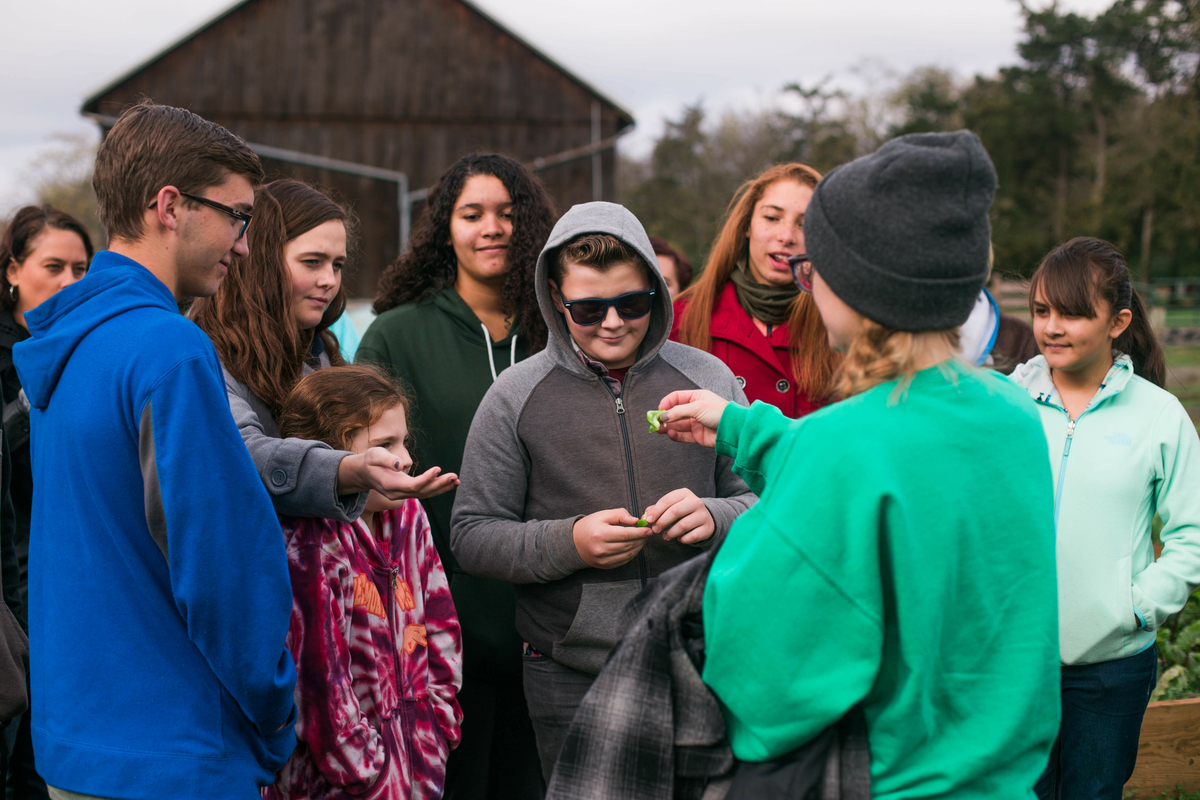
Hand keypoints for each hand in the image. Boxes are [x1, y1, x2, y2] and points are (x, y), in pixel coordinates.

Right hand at [337, 448, 459, 500]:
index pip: (412, 486)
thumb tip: (399, 464)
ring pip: (425, 494)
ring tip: (457, 481)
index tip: (438, 469)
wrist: (363, 473)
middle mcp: (397, 493)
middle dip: (439, 485)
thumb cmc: (370, 460)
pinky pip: (424, 492)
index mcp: (389, 484)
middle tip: (454, 477)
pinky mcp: (407, 492)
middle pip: (421, 492)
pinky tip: (450, 483)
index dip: (426, 479)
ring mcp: (402, 494)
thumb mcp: (374, 455)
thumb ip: (386, 459)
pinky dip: (437, 488)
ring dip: (442, 488)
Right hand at [572, 508, 652, 568]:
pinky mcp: (605, 566)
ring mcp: (603, 559)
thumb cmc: (589, 526)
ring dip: (639, 547)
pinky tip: (635, 547)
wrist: (574, 543)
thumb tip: (636, 520)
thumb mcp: (602, 515)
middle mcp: (601, 548)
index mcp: (600, 534)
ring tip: (643, 539)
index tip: (648, 529)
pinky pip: (623, 561)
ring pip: (628, 554)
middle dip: (642, 539)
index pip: (626, 534)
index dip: (640, 532)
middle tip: (648, 533)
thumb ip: (620, 515)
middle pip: (628, 545)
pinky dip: (632, 554)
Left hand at [641, 488, 714, 544]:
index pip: (667, 500)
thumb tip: (645, 517)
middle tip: (655, 530)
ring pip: (683, 525)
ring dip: (671, 533)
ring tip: (665, 536)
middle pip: (675, 512)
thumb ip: (656, 510)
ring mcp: (703, 515)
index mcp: (684, 493)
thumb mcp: (671, 506)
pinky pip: (692, 536)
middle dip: (662, 522)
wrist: (705, 518)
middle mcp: (695, 502)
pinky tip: (679, 538)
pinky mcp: (707, 528)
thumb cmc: (683, 512)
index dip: (656, 511)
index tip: (648, 520)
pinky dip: (682, 539)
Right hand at [655, 390, 728, 448]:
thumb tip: (663, 416)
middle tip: (655, 422)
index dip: (667, 403)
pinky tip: (669, 433)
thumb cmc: (719, 412)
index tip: (659, 410)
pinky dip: (675, 435)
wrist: (733, 429)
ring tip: (659, 429)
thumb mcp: (697, 407)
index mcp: (696, 398)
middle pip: (675, 412)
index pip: (677, 398)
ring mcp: (696, 422)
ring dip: (668, 426)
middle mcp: (695, 409)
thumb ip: (678, 411)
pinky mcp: (697, 435)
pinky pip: (683, 435)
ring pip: (678, 424)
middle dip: (665, 417)